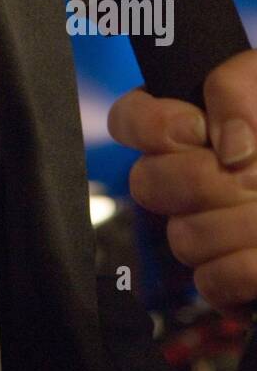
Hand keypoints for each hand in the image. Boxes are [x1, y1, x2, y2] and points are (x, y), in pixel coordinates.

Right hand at [107, 48, 256, 309]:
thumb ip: (234, 88)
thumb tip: (230, 145)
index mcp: (179, 124)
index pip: (127, 121)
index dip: (155, 127)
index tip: (201, 129)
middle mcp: (178, 178)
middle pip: (148, 184)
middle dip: (206, 180)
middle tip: (254, 175)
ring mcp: (196, 228)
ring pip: (183, 238)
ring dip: (240, 224)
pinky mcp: (220, 275)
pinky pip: (211, 281)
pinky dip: (246, 268)